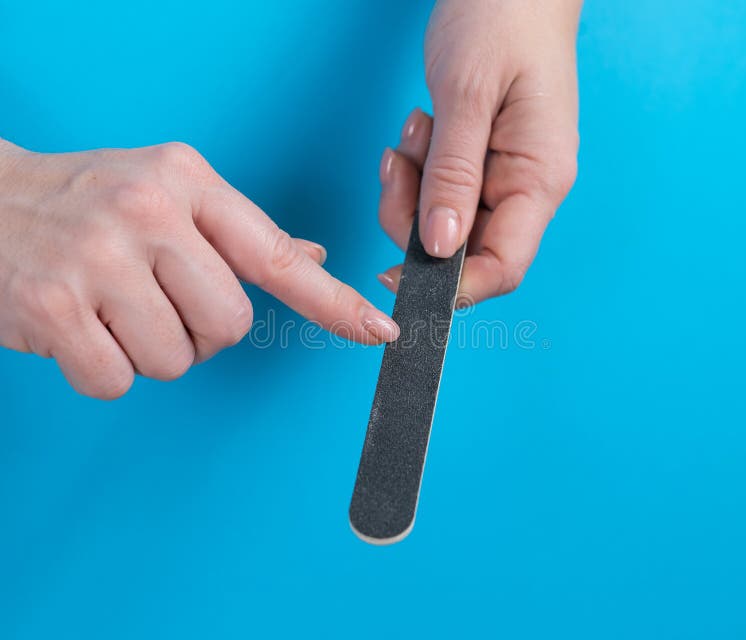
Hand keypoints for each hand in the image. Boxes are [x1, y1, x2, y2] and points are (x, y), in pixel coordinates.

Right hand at [0, 140, 398, 398]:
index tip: (378, 330)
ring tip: (113, 308)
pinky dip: (102, 368)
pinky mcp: (52, 307)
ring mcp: (97, 258)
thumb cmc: (88, 201)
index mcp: (187, 182)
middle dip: (202, 331)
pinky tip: (80, 327)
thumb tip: (314, 256)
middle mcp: (148, 212)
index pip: (277, 255)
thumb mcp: (168, 191)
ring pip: (176, 359)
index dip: (333, 301)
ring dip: (150, 350)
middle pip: (231, 324)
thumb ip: (241, 232)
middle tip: (156, 300)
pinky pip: (118, 380)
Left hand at [377, 0, 580, 303]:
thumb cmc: (502, 18)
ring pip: (444, 223)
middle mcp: (526, 187)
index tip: (395, 273)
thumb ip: (453, 175)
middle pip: (463, 248)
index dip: (452, 285)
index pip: (503, 266)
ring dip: (412, 190)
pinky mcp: (482, 164)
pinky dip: (417, 172)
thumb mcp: (468, 95)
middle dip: (415, 221)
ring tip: (415, 133)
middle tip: (398, 169)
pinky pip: (440, 192)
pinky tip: (422, 131)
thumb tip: (439, 247)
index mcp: (539, 178)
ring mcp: (504, 177)